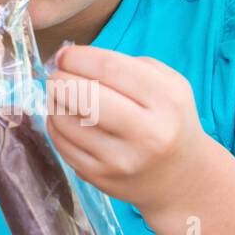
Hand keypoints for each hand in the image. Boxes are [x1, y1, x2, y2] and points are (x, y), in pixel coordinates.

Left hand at [45, 45, 209, 215]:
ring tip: (60, 97)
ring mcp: (122, 159)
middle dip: (60, 80)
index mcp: (166, 100)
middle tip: (57, 76)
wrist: (181, 176)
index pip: (109, 68)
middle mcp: (147, 132)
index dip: (77, 57)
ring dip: (54, 103)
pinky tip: (65, 118)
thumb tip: (66, 59)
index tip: (65, 56)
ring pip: (67, 121)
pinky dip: (56, 126)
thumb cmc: (168, 118)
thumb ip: (124, 63)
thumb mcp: (167, 83)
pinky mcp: (101, 177)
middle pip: (85, 96)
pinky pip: (62, 145)